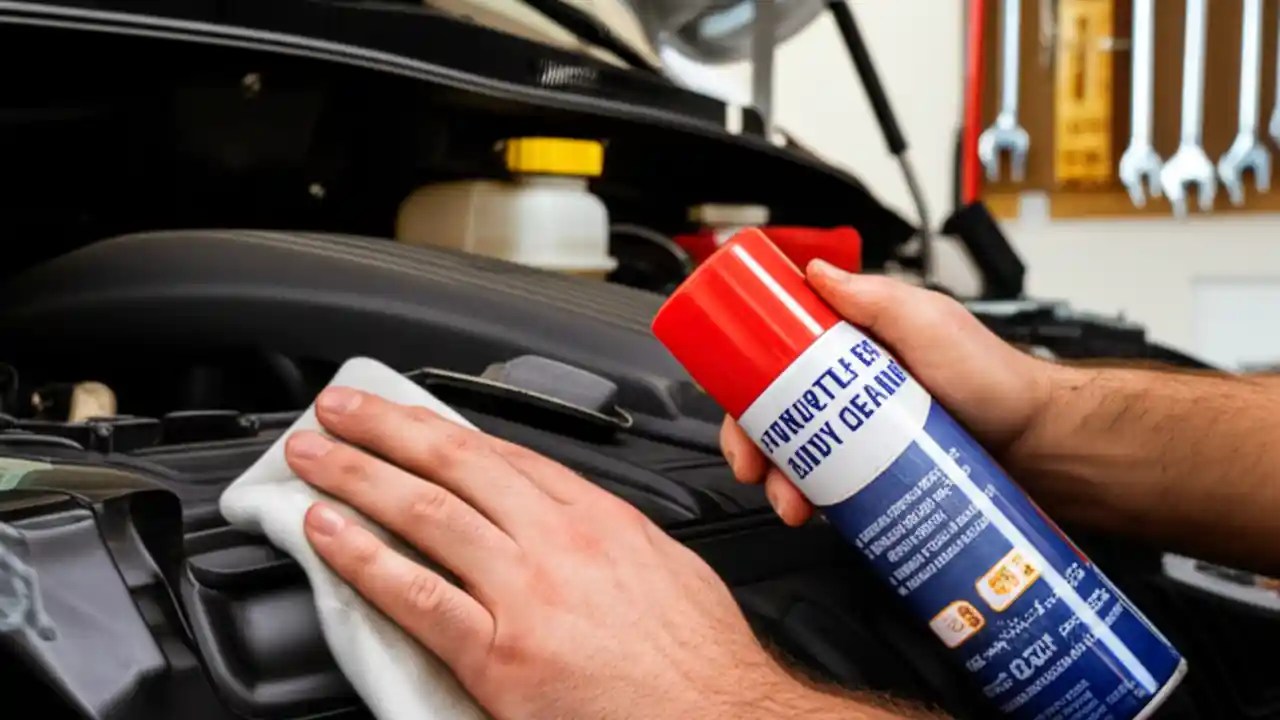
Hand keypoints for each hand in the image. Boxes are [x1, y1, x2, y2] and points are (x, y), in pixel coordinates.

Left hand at [284, 388, 852, 719]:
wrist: (723, 719)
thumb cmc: (701, 661)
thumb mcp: (668, 568)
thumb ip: (612, 537)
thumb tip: (579, 524)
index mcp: (600, 518)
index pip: (507, 455)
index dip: (444, 430)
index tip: (410, 417)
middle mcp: (558, 542)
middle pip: (455, 463)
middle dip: (387, 428)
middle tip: (339, 407)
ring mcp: (526, 593)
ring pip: (424, 513)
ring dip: (357, 476)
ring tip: (314, 457)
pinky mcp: (500, 655)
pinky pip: (417, 594)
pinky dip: (363, 558)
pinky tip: (327, 535)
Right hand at [721, 260, 1056, 525]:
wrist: (1039, 449)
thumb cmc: (995, 379)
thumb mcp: (931, 323)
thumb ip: (876, 298)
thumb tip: (815, 274)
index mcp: (853, 347)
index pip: (780, 356)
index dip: (745, 379)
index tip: (733, 400)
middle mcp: (850, 390)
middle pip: (776, 413)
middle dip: (752, 442)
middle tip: (752, 462)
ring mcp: (861, 435)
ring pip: (796, 456)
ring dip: (778, 480)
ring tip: (790, 501)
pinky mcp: (876, 475)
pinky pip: (828, 489)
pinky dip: (810, 501)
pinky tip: (811, 512)